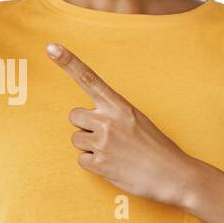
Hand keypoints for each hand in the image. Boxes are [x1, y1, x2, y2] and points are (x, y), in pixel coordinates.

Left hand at [46, 41, 197, 207]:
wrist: (171, 174)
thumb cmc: (156, 147)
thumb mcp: (138, 119)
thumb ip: (113, 113)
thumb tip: (91, 119)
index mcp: (119, 105)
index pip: (89, 79)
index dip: (68, 62)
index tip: (51, 48)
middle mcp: (107, 120)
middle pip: (74, 115)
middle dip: (84, 125)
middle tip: (106, 136)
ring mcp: (102, 142)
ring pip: (76, 139)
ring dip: (89, 146)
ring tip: (113, 152)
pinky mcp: (99, 163)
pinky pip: (81, 159)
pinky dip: (93, 164)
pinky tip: (112, 165)